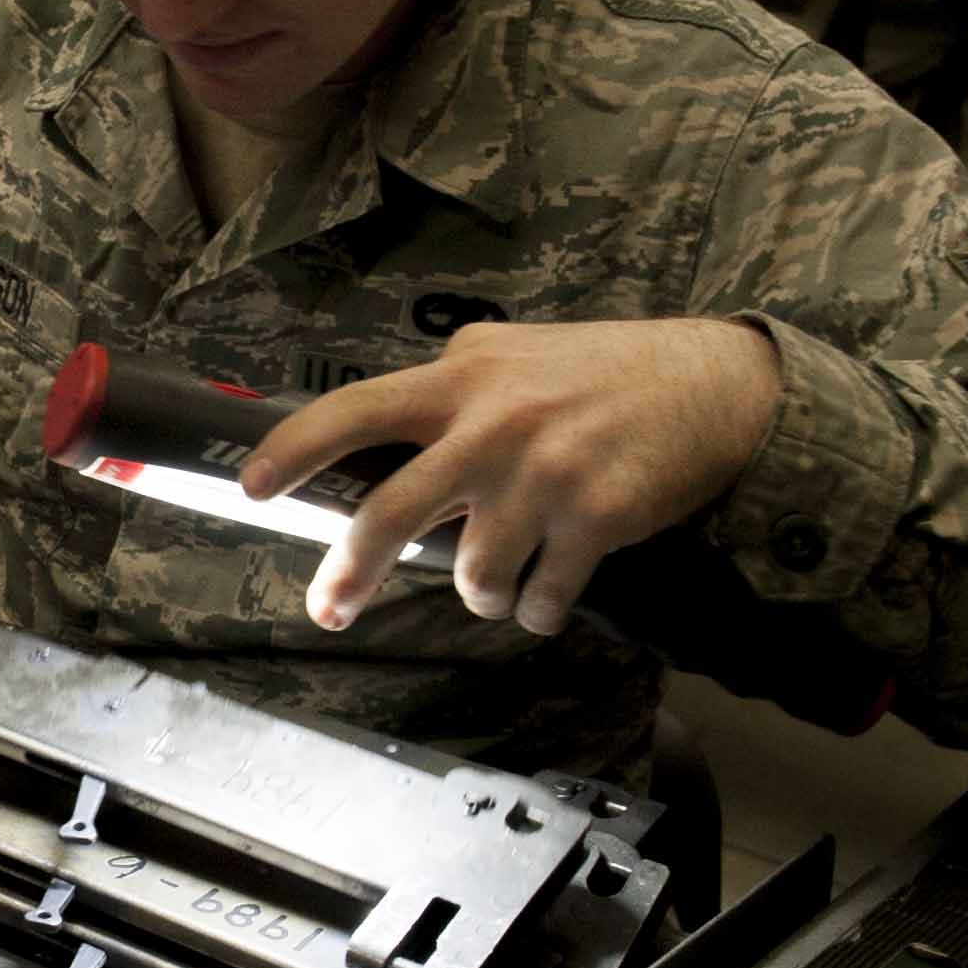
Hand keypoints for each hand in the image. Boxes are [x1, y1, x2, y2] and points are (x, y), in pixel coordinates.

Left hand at [241, 319, 782, 636]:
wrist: (714, 385)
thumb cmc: (607, 374)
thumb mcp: (517, 357)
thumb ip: (454, 394)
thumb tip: (383, 446)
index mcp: (463, 378)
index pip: (356, 409)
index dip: (296, 449)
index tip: (252, 487)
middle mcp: (494, 423)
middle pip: (392, 515)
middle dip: (349, 574)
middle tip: (331, 608)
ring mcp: (543, 474)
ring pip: (471, 574)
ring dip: (482, 593)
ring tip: (502, 581)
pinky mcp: (595, 518)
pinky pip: (540, 600)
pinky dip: (540, 610)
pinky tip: (555, 588)